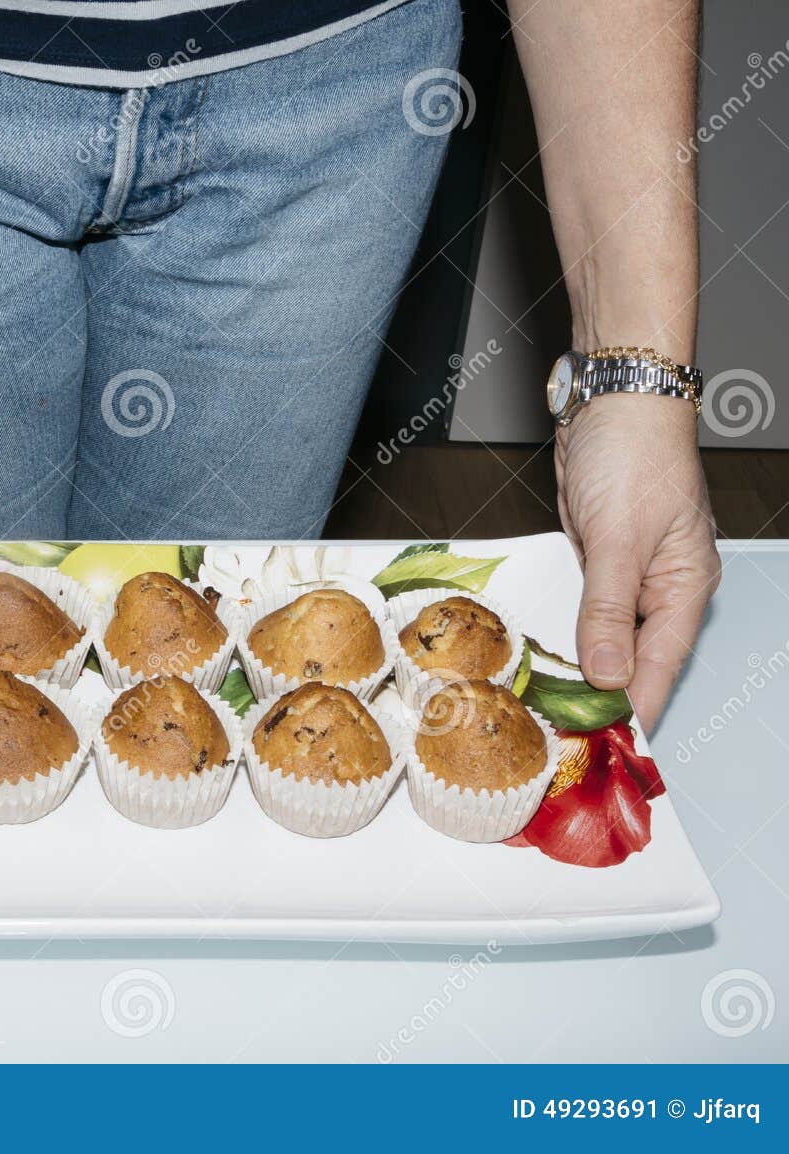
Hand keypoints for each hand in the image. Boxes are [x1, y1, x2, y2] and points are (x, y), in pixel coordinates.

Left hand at [555, 392, 719, 729]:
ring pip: (603, 639)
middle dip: (602, 699)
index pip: (658, 666)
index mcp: (683, 588)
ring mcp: (626, 577)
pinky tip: (542, 661)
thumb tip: (607, 672)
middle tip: (563, 740)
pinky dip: (564, 637)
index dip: (634, 708)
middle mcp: (659, 589)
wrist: (611, 404)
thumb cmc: (634, 455)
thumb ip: (609, 609)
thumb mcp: (619, 538)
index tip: (608, 748)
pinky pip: (581, 612)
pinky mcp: (596, 562)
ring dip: (579, 671)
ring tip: (547, 713)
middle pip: (631, 660)